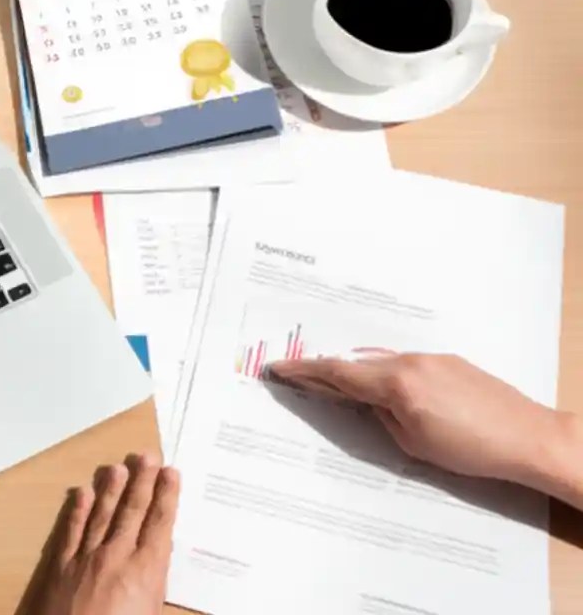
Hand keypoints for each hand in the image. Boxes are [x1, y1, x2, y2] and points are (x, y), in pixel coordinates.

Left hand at [16, 454, 179, 614]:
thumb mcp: (151, 614)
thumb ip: (158, 590)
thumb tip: (163, 572)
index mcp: (146, 572)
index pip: (159, 525)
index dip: (166, 496)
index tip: (171, 473)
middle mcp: (115, 558)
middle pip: (131, 511)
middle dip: (141, 481)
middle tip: (146, 455)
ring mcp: (84, 559)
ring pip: (100, 515)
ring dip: (110, 488)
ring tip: (117, 465)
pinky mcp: (58, 568)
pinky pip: (69, 531)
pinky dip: (76, 511)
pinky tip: (80, 493)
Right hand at [268, 352, 561, 485]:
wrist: (529, 437)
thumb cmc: (472, 450)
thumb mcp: (413, 443)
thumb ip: (382, 417)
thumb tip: (368, 403)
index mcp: (396, 384)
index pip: (338, 373)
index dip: (304, 370)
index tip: (278, 367)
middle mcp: (410, 363)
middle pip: (356, 363)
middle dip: (326, 370)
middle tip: (298, 375)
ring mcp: (432, 359)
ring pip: (381, 362)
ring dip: (359, 372)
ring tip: (339, 386)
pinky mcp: (450, 362)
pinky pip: (405, 363)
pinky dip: (386, 373)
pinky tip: (386, 389)